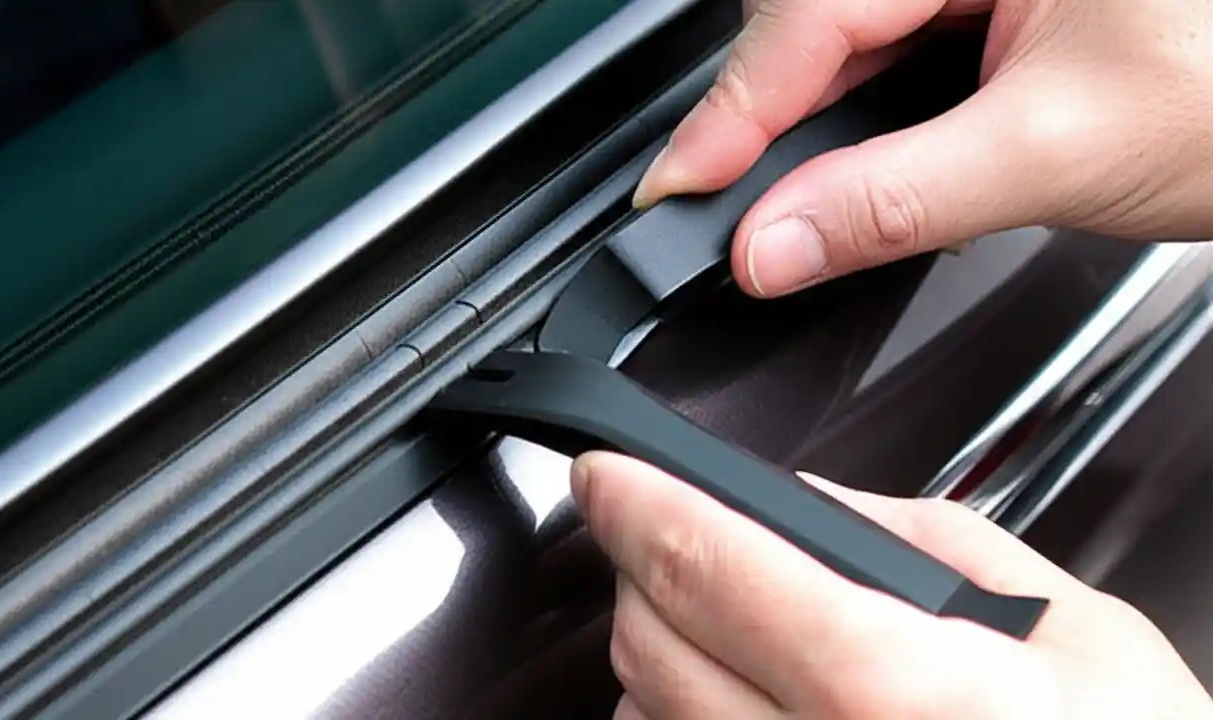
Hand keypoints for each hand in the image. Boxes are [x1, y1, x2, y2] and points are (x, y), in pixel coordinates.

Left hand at [569, 451, 1212, 718]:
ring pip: (644, 715)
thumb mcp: (1073, 629)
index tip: (606, 474)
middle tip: (666, 527)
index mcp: (896, 691)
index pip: (708, 566)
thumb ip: (927, 544)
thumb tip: (813, 501)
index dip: (636, 501)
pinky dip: (677, 719)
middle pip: (650, 643)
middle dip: (642, 566)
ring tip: (712, 614)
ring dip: (655, 648)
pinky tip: (727, 698)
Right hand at [634, 0, 1212, 297]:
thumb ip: (895, 202)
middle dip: (760, 117)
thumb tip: (775, 243)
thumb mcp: (1051, 154)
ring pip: (839, 39)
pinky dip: (854, 118)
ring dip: (804, 123)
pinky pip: (882, 51)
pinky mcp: (982, 7)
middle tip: (723, 204)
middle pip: (810, 21)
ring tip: (785, 198)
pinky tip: (849, 165)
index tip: (679, 186)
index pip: (813, 15)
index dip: (733, 110)